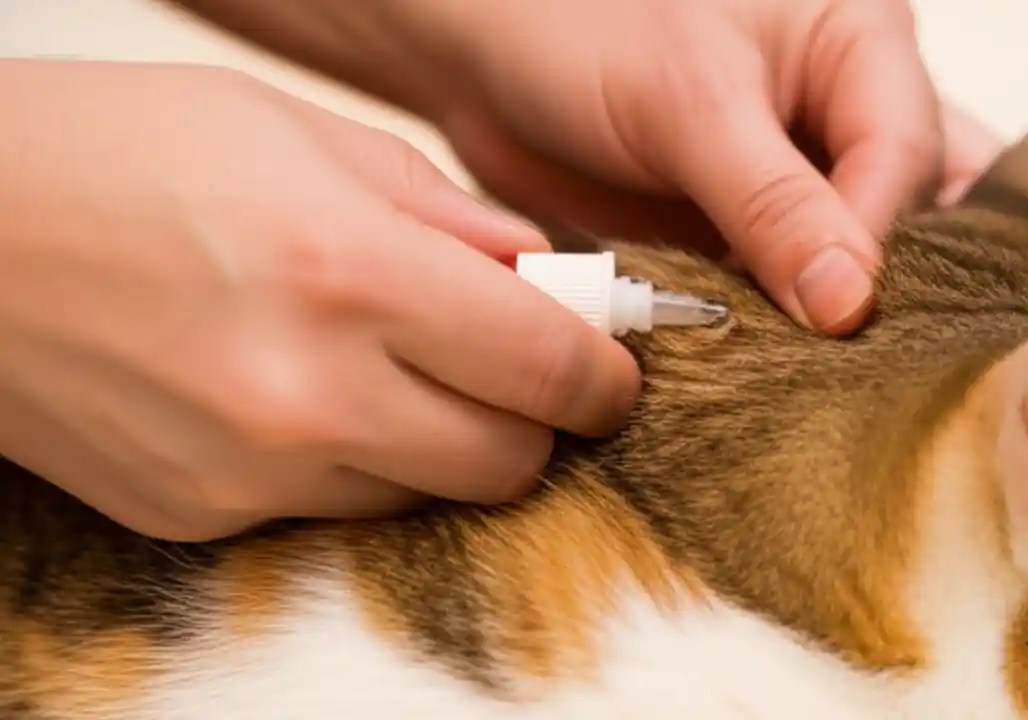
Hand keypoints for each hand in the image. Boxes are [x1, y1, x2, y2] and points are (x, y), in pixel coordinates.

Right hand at [0, 60, 639, 541]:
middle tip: (512, 369)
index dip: (602, 377)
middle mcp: (308, 393)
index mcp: (350, 273)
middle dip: (536, 421)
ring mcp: (250, 472)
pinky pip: (335, 511)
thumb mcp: (297, 134)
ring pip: (428, 496)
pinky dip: (354, 463)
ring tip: (388, 367)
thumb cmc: (120, 151)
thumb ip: (444, 215)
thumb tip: (540, 275)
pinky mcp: (201, 518)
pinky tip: (304, 395)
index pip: (549, 370)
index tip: (607, 370)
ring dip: (442, 442)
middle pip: (509, 463)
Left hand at [402, 0, 997, 333]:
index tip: (840, 315)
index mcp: (859, 41)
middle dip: (881, 282)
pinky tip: (756, 366)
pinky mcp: (744, 230)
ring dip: (825, 317)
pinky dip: (772, 329)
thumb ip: (773, 201)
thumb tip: (851, 301)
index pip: (904, 156)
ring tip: (798, 372)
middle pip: (906, 211)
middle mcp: (841, 110)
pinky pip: (781, 290)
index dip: (876, 242)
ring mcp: (795, 177)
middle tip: (849, 359)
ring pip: (849, 260)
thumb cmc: (580, 23)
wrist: (484, 53)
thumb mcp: (688, 101)